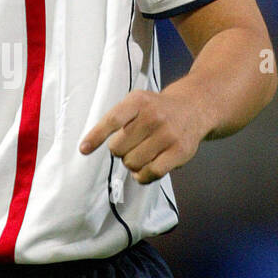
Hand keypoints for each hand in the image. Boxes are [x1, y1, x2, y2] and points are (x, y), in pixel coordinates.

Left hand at [78, 84, 208, 183]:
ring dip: (131, 163)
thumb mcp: (137, 102)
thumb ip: (117, 119)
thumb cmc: (158, 109)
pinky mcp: (180, 151)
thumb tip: (89, 147)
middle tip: (131, 144)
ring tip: (141, 153)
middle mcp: (154, 116)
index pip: (112, 120)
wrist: (194, 108)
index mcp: (138, 101)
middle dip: (120, 150)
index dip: (96, 136)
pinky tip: (144, 169)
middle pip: (118, 148)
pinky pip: (151, 173)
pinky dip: (142, 176)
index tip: (84, 149)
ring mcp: (168, 134)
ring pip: (132, 163)